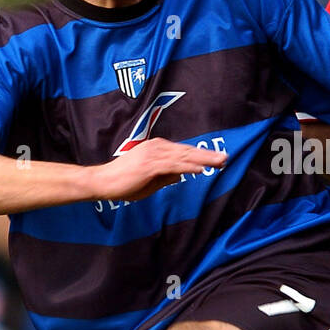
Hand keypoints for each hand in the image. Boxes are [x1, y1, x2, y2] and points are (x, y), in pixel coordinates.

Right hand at [86, 138, 226, 201]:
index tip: (217, 159)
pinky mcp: (150, 165)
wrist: (103, 182)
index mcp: (157, 149)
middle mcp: (157, 147)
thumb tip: (180, 176)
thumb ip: (165, 176)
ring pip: (183, 156)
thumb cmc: (123, 182)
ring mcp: (153, 155)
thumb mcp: (150, 180)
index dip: (201, 155)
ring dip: (203, 159)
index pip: (183, 152)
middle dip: (207, 155)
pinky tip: (200, 169)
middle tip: (225, 158)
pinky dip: (188, 166)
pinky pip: (173, 165)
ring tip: (219, 162)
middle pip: (187, 151)